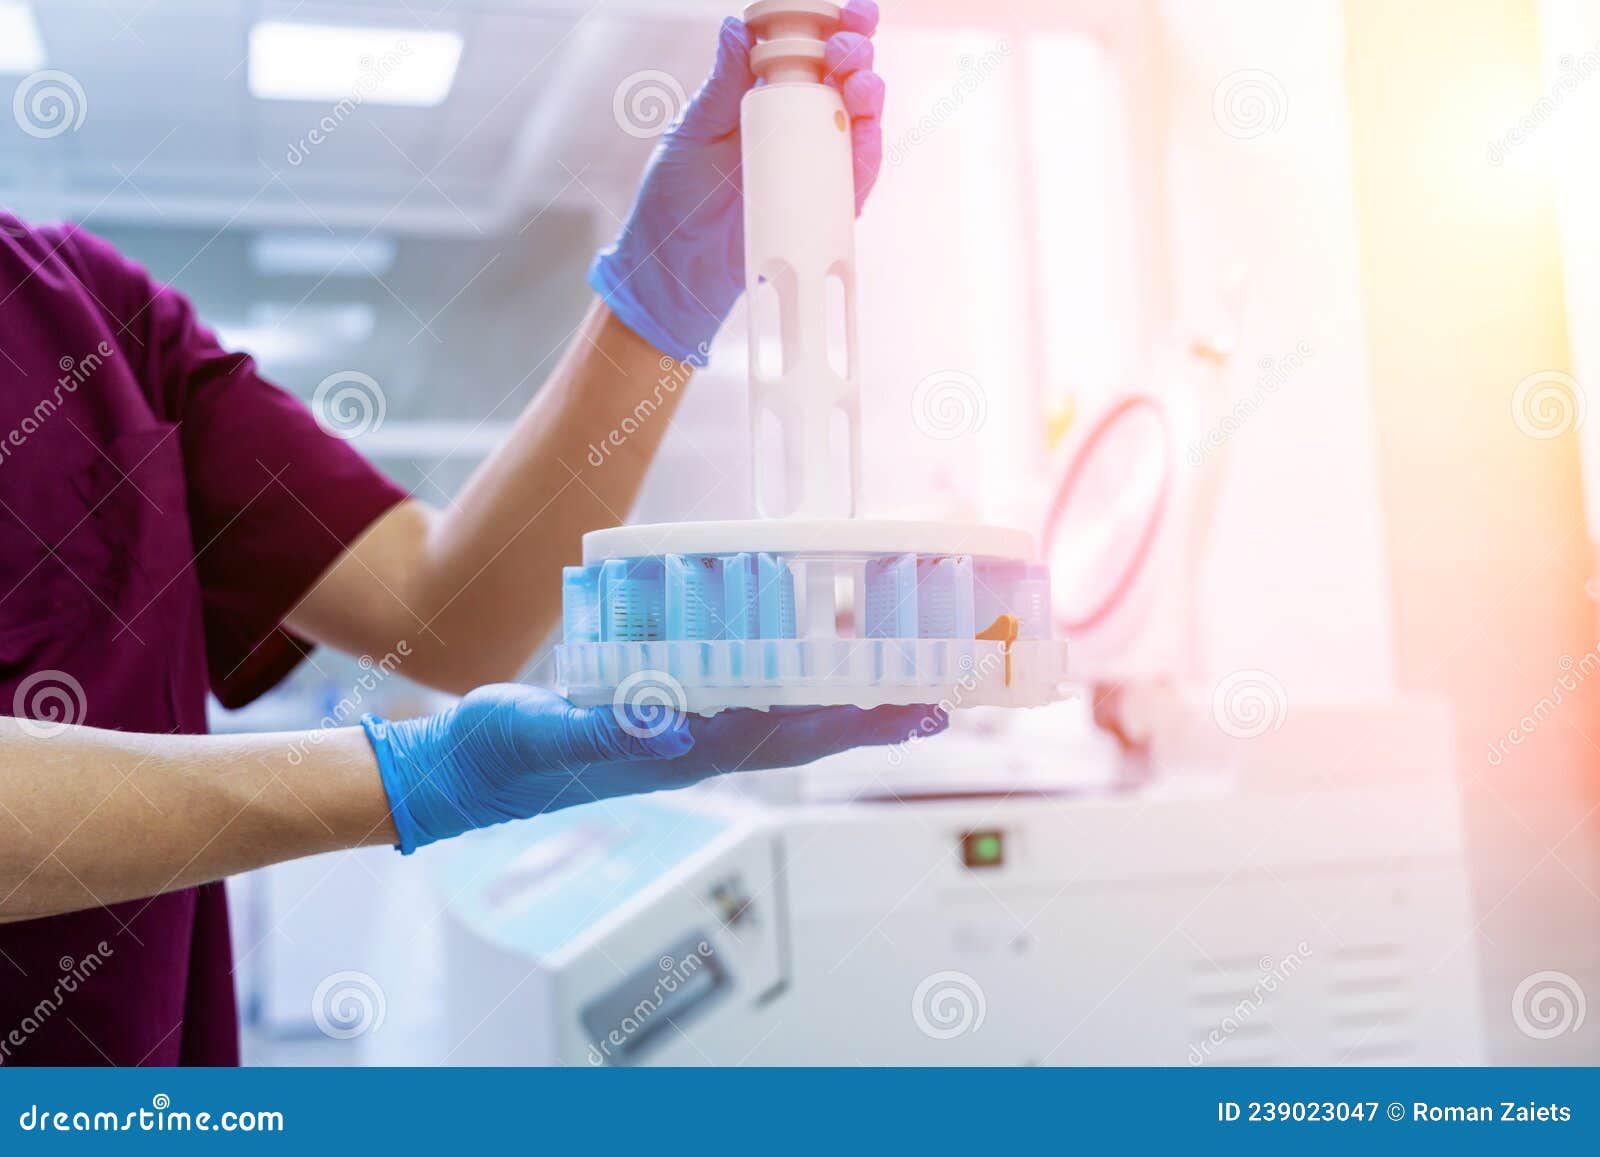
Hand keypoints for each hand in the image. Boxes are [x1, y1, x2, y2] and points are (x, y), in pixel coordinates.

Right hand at [361, 684, 942, 851]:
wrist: (468, 767)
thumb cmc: (505, 754)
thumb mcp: (551, 735)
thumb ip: (611, 733)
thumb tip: (679, 729)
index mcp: (679, 754)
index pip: (785, 736)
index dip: (851, 720)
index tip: (910, 704)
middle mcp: (694, 748)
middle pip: (803, 733)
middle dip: (872, 717)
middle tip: (939, 698)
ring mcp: (681, 736)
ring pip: (781, 718)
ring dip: (843, 704)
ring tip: (897, 687)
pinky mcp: (663, 718)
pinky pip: (741, 700)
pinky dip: (787, 685)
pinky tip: (803, 669)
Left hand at [589, 0, 884, 364]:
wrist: (676, 266)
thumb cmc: (675, 194)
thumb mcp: (693, 129)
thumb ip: (722, 82)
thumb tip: (736, 26)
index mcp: (767, 94)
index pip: (810, 49)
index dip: (836, 24)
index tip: (850, 10)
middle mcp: (798, 124)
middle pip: (845, 77)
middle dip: (856, 53)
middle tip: (846, 49)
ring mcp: (814, 164)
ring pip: (859, 122)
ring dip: (868, 97)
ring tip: (860, 84)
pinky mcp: (825, 205)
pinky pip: (857, 176)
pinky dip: (867, 154)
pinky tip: (865, 135)